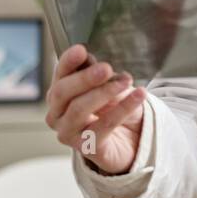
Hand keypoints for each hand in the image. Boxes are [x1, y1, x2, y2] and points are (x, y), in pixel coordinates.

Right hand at [45, 44, 146, 174]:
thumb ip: (99, 74)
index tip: (81, 50)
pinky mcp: (86, 148)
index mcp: (59, 93)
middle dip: (84, 78)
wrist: (131, 140)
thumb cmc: (114, 109)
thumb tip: (91, 59)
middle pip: (62, 92)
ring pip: (79, 109)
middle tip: (106, 68)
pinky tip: (138, 96)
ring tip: (126, 80)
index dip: (68, 61)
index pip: (59, 74)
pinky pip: (105, 125)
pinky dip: (123, 108)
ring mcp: (68, 132)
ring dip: (104, 92)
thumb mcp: (108, 86)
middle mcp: (57, 114)